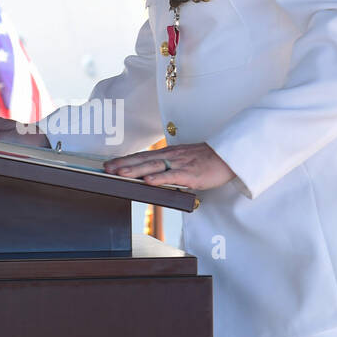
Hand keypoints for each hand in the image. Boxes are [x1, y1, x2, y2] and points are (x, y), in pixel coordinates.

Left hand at [105, 142, 234, 190]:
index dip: (124, 160)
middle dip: (124, 165)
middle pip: (143, 160)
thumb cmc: (206, 161)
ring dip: (135, 170)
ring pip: (154, 166)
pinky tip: (148, 181)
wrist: (229, 157)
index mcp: (168, 154)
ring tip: (120, 174)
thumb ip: (167, 167)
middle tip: (107, 169)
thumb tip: (150, 177)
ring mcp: (180, 164)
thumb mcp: (183, 161)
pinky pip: (173, 176)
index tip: (108, 164)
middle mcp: (171, 156)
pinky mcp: (191, 174)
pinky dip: (159, 178)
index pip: (142, 156)